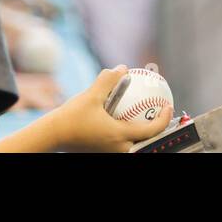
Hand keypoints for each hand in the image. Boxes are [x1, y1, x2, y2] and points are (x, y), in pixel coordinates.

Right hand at [44, 66, 172, 152]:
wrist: (52, 135)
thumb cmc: (71, 116)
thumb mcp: (90, 94)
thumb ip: (108, 80)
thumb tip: (122, 68)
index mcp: (119, 136)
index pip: (150, 131)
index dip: (163, 119)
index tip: (168, 106)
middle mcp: (118, 148)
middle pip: (146, 143)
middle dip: (158, 131)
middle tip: (161, 113)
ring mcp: (110, 152)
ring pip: (134, 145)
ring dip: (144, 133)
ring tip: (148, 116)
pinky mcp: (102, 151)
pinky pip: (123, 144)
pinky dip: (130, 134)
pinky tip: (127, 119)